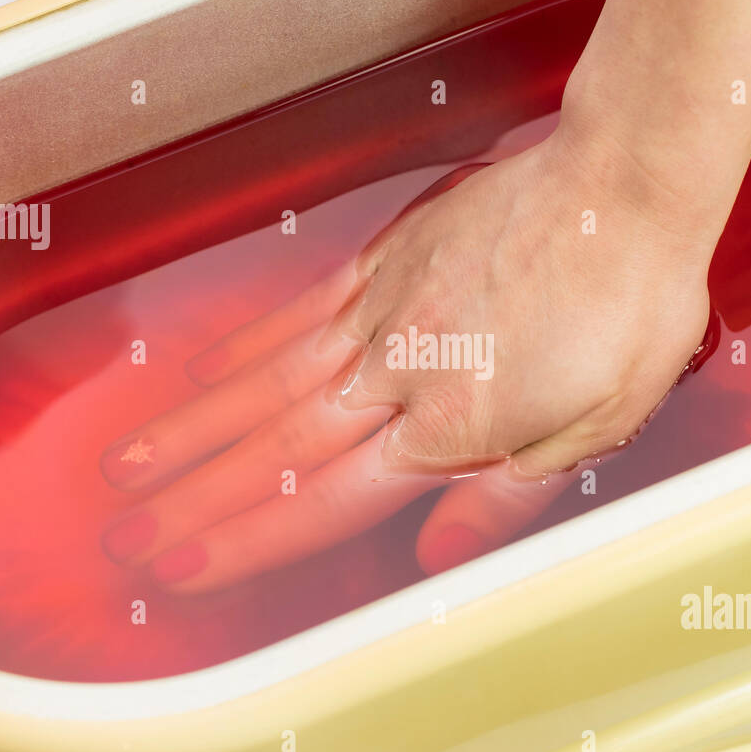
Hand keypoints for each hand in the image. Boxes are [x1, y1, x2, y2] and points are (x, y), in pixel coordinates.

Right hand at [97, 126, 719, 592]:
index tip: (182, 565)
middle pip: (277, 449)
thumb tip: (439, 554)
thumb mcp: (597, 427)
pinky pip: (301, 311)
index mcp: (452, 426)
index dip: (248, 539)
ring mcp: (384, 310)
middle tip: (125, 530)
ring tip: (132, 460)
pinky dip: (247, 345)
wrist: (621, 186)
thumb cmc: (625, 307)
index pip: (328, 501)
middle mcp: (400, 373)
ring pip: (270, 382)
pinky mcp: (386, 258)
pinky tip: (206, 368)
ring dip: (194, 427)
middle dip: (194, 497)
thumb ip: (506, 495)